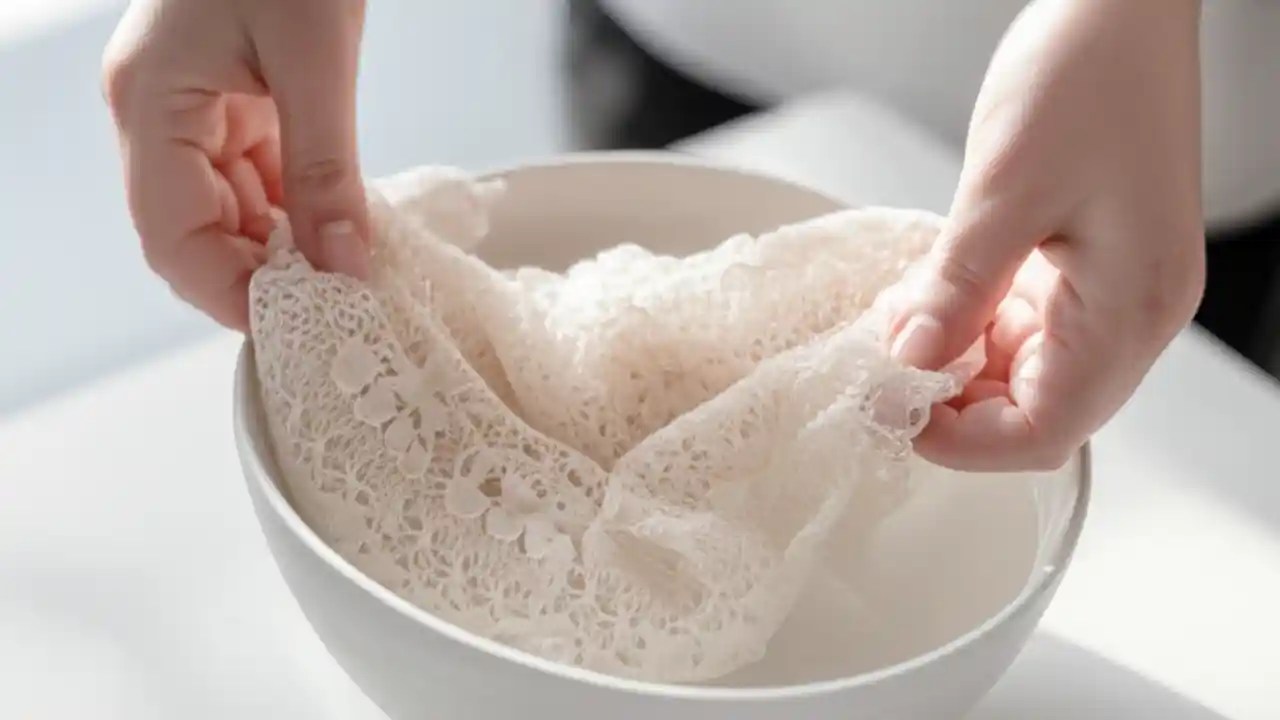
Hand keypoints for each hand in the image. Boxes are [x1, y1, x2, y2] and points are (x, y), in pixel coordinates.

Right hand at [102, 0, 370, 330]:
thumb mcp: (315, 60)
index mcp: (152, 104)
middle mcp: (159, 114)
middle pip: (198, 232)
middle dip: (264, 275)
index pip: (171, 237)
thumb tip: (344, 267)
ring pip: (232, 210)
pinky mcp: (233, 100)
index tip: (296, 327)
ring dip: (287, 246)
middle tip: (337, 305)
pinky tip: (341, 225)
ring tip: (350, 271)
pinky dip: (298, 207)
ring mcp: (193, 108)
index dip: (228, 294)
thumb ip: (326, 171)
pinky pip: (258, 176)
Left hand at [885, 0, 1205, 470]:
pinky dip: (976, 320)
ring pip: (1030, 368)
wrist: (1122, 8)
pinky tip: (931, 295)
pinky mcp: (1096, 263)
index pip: (1046, 430)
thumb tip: (911, 361)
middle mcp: (1136, 312)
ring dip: (960, 358)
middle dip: (956, 399)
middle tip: (886, 369)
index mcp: (1131, 308)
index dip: (964, 443)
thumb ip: (958, 292)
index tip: (895, 418)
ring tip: (900, 322)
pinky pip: (1031, 323)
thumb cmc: (1087, 80)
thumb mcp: (1003, 194)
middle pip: (1040, 409)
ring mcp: (1120, 289)